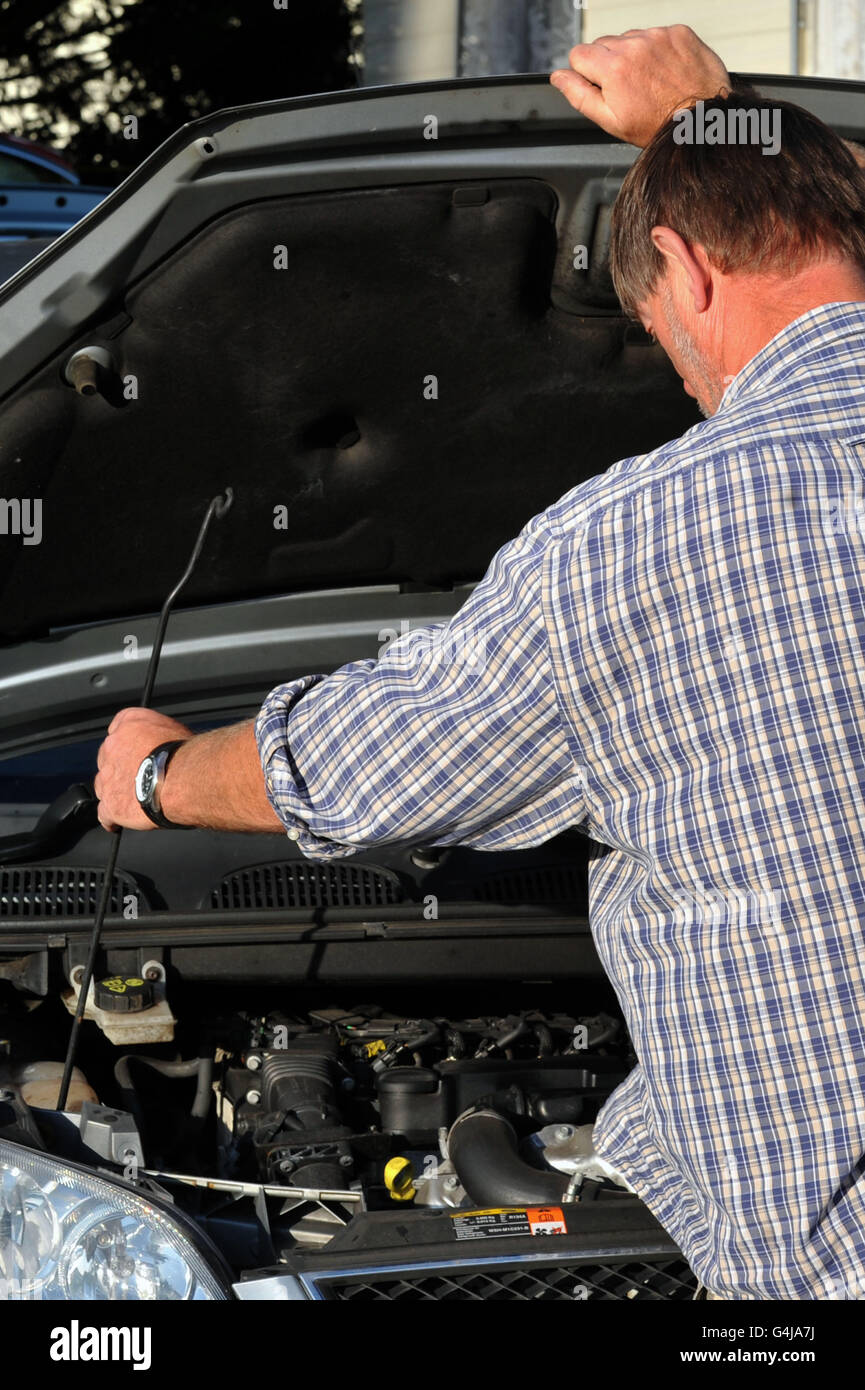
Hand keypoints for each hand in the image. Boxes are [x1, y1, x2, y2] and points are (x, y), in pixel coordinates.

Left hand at [94, 707, 192, 831]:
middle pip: (107, 758)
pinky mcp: (110, 804)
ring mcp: (108, 777)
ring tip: (132, 800)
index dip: (127, 743)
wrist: (183, 778)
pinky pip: (104, 814)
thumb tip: (166, 746)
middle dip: (119, 768)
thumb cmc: (186, 754)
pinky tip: (118, 823)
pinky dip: (111, 819)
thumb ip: (161, 735)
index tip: (134, 750)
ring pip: (103, 785)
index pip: (118, 727)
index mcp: (129, 724)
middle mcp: (112, 747)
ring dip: (115, 792)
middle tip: (138, 777)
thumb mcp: (176, 730)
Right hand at [550, 24, 730, 147]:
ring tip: (648, 81)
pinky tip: (664, 72)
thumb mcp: (611, 121)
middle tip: (628, 89)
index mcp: (613, 68)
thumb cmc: (657, 126)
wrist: (701, 121)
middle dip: (609, 63)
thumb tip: (559, 77)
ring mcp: (658, 36)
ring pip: (630, 38)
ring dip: (633, 55)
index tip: (601, 86)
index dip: (586, 72)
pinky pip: (656, 34)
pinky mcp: (678, 32)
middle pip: (603, 43)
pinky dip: (657, 50)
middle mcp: (634, 45)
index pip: (579, 54)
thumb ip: (579, 95)